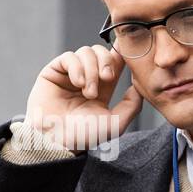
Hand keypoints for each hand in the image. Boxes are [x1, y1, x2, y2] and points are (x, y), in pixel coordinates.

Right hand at [22, 44, 143, 150]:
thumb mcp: (114, 125)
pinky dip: (77, 67)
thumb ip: (131, 106)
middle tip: (107, 78)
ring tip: (87, 91)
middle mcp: (86, 78)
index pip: (114, 62)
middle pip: (101, 51)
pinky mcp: (54, 71)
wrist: (55, 140)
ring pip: (86, 52)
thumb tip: (138, 87)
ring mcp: (69, 74)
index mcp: (102, 89)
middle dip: (107, 61)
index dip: (121, 55)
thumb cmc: (82, 136)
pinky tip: (77, 83)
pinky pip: (69, 57)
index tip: (127, 57)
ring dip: (91, 70)